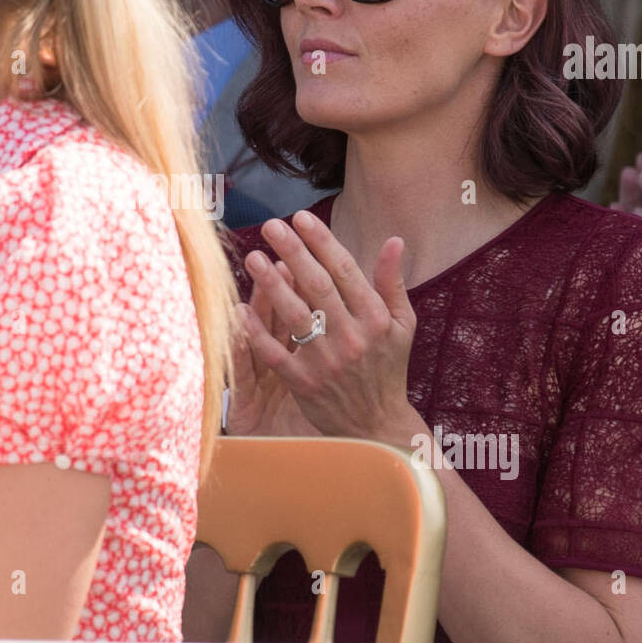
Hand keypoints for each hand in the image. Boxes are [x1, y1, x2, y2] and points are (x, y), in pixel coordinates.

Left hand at [236, 211, 419, 442]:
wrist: (377, 425)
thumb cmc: (388, 367)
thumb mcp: (402, 325)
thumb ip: (392, 282)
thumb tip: (394, 240)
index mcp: (375, 319)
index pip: (345, 271)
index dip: (322, 241)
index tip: (300, 217)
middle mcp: (352, 337)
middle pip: (317, 287)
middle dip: (292, 252)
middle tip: (271, 226)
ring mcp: (326, 362)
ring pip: (295, 316)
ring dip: (271, 285)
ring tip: (252, 257)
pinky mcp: (303, 383)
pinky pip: (275, 353)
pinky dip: (256, 332)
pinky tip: (239, 308)